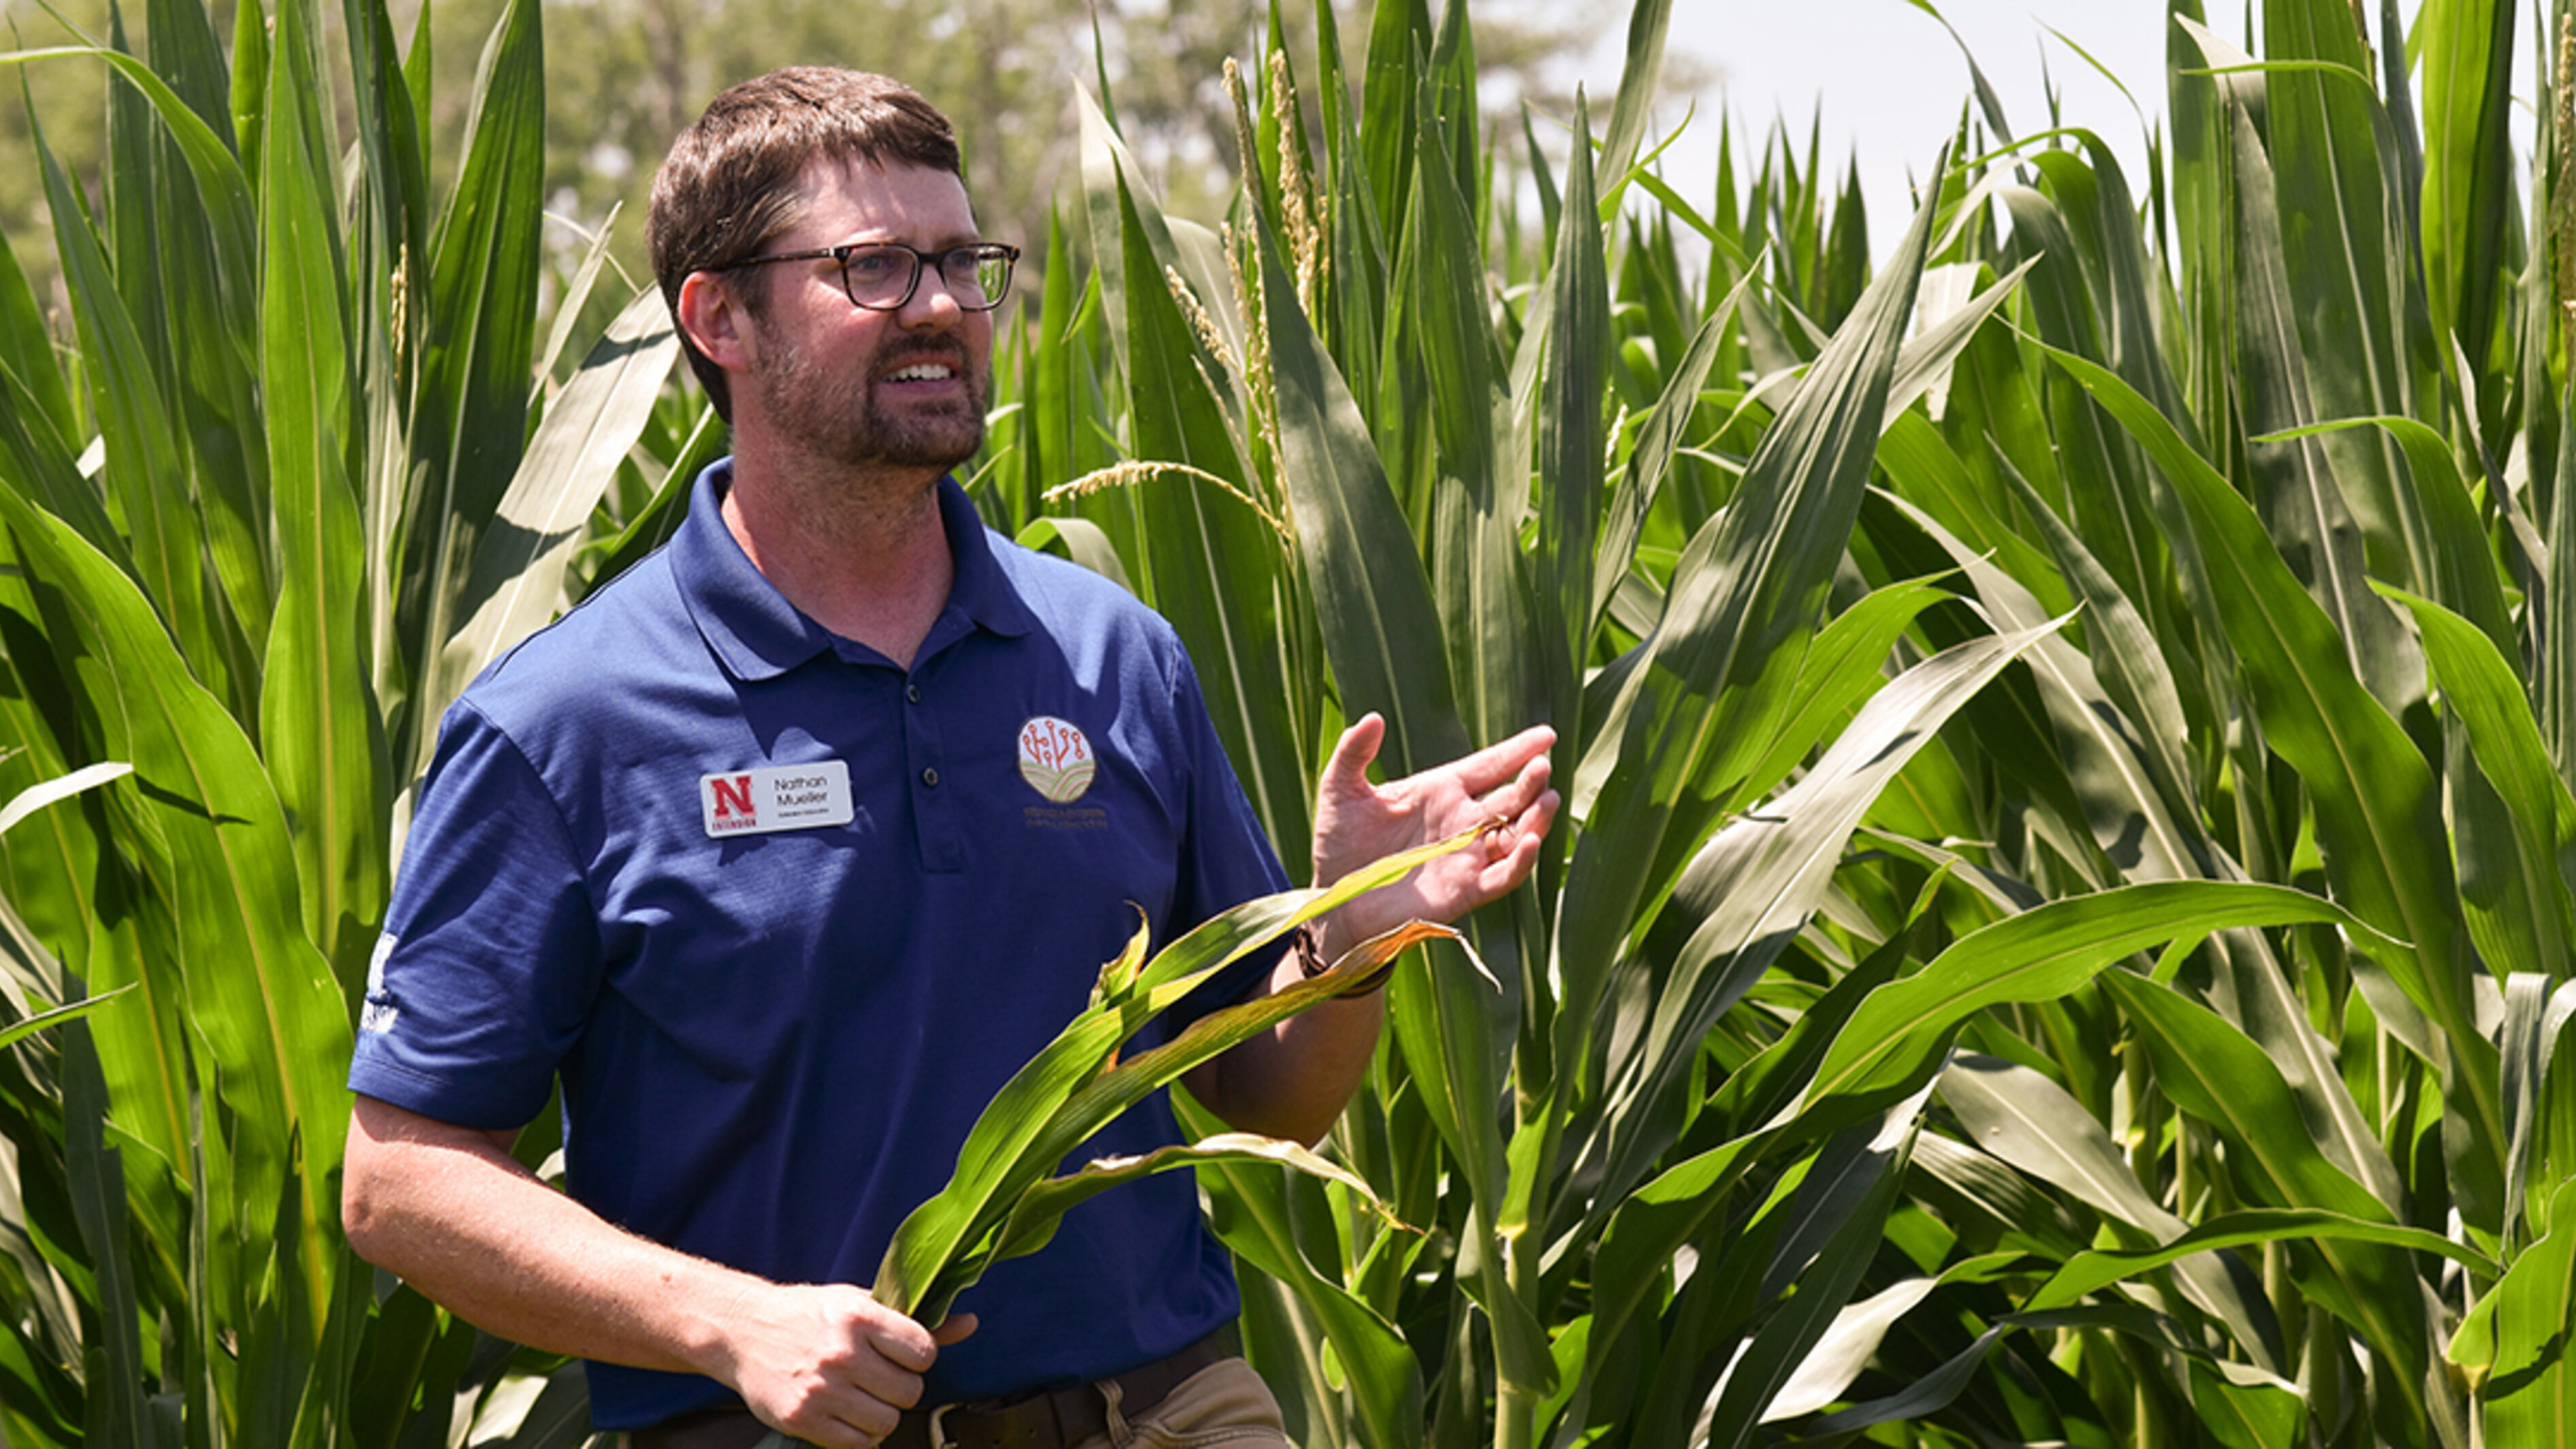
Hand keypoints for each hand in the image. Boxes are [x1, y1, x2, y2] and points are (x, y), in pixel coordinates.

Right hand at [711, 1283, 975, 1447]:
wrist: (743, 1329)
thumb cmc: (808, 1315)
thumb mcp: (861, 1303)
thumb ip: (917, 1320)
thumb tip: (969, 1324)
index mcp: (860, 1316)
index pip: (924, 1352)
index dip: (917, 1358)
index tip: (901, 1355)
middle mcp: (841, 1353)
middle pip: (910, 1392)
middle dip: (901, 1389)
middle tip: (879, 1378)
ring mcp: (820, 1389)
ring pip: (887, 1423)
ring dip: (881, 1415)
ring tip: (862, 1397)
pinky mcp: (801, 1418)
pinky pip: (857, 1444)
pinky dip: (859, 1435)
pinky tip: (846, 1414)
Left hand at [1309, 714, 1559, 958]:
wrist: (1333, 898)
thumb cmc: (1339, 843)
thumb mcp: (1341, 790)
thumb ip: (1354, 753)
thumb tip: (1372, 717)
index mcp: (1441, 791)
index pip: (1490, 766)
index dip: (1518, 750)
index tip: (1547, 735)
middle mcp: (1462, 821)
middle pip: (1510, 798)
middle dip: (1530, 781)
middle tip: (1542, 765)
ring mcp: (1466, 856)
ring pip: (1516, 835)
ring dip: (1536, 818)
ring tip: (1548, 798)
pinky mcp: (1464, 890)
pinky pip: (1503, 876)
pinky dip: (1521, 861)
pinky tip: (1529, 842)